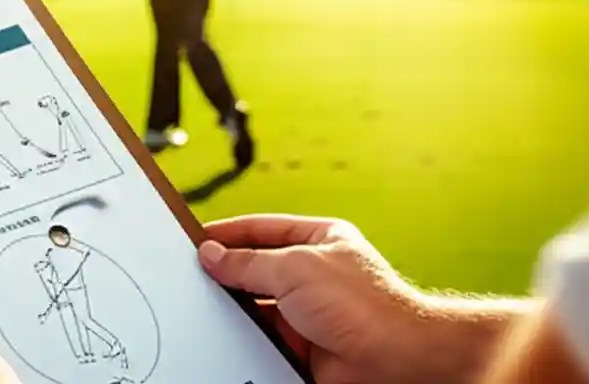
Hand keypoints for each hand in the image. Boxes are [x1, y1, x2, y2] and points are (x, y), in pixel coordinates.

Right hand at [198, 215, 527, 383]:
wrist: (396, 360)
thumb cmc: (363, 304)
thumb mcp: (294, 268)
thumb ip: (248, 262)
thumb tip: (212, 255)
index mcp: (319, 240)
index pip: (262, 229)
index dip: (228, 232)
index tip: (196, 240)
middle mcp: (315, 273)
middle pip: (257, 267)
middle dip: (228, 272)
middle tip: (192, 274)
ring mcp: (310, 310)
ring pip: (258, 304)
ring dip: (236, 306)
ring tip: (207, 305)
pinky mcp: (304, 345)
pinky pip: (264, 335)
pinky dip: (246, 335)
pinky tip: (229, 333)